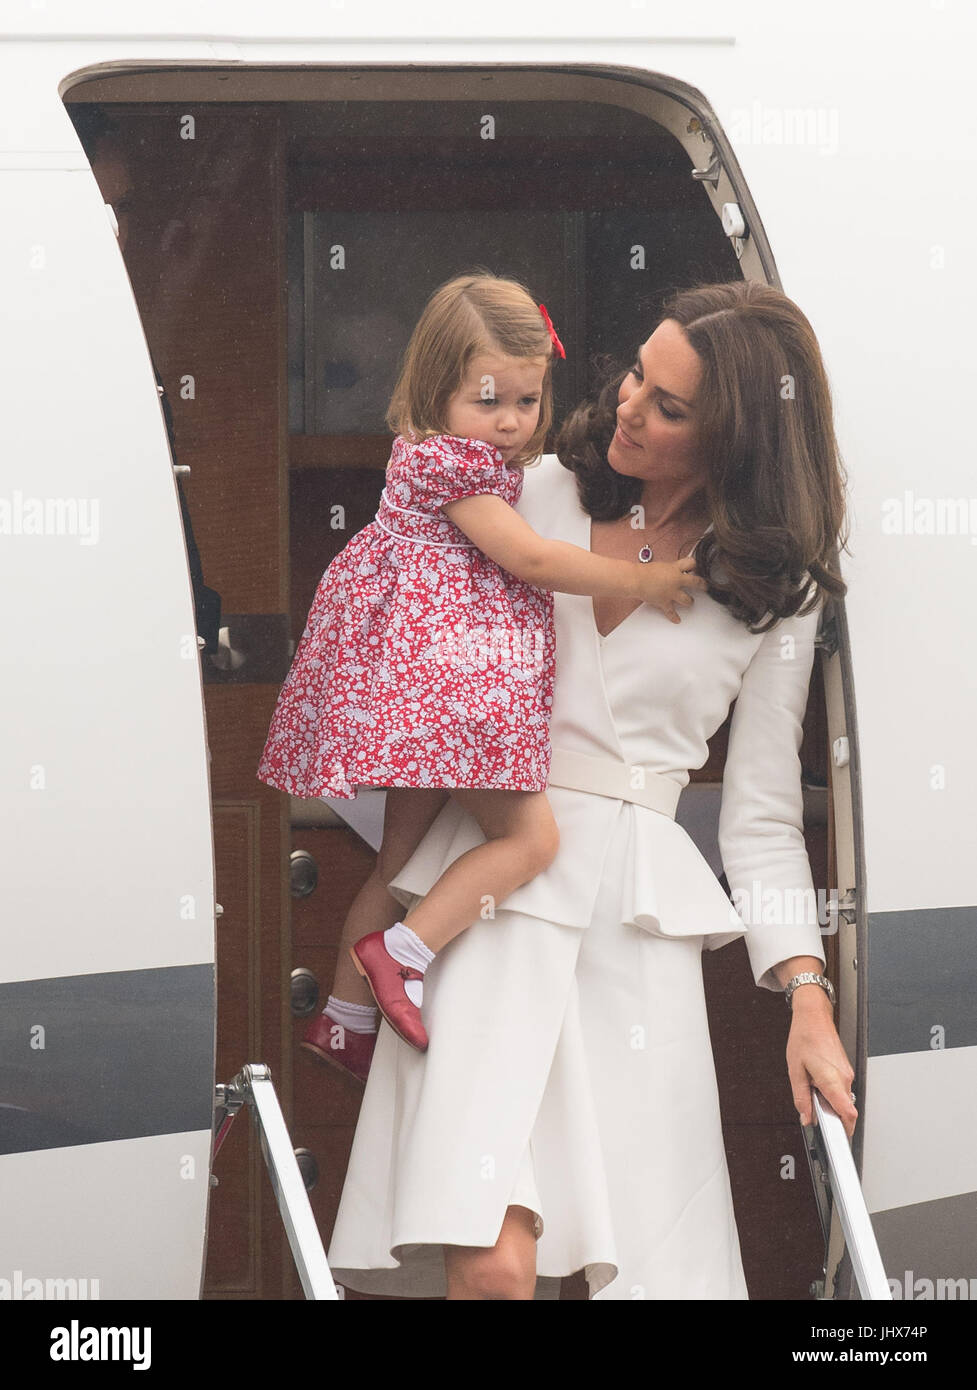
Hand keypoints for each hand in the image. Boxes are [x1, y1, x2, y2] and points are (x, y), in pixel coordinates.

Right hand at [637, 556, 707, 623]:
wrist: (635, 580)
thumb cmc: (643, 571)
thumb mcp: (661, 565)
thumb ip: (669, 569)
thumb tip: (672, 571)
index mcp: (675, 568)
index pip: (691, 563)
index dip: (694, 565)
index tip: (696, 568)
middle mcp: (676, 581)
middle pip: (695, 582)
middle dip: (702, 585)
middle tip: (704, 586)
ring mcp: (672, 593)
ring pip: (687, 600)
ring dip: (689, 601)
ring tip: (690, 602)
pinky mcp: (665, 602)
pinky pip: (671, 612)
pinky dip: (674, 617)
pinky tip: (677, 620)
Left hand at [786, 988, 857, 1138]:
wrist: (814, 1017)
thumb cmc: (804, 1037)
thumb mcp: (795, 1070)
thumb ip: (801, 1097)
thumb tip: (805, 1116)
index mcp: (832, 1080)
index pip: (848, 1114)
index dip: (846, 1130)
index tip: (839, 1141)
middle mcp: (845, 1078)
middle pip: (845, 1109)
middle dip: (832, 1115)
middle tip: (814, 1110)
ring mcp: (847, 1073)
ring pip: (843, 1098)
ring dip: (830, 1101)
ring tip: (812, 1088)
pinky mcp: (845, 1070)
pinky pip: (841, 1088)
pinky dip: (831, 1091)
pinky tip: (817, 1081)